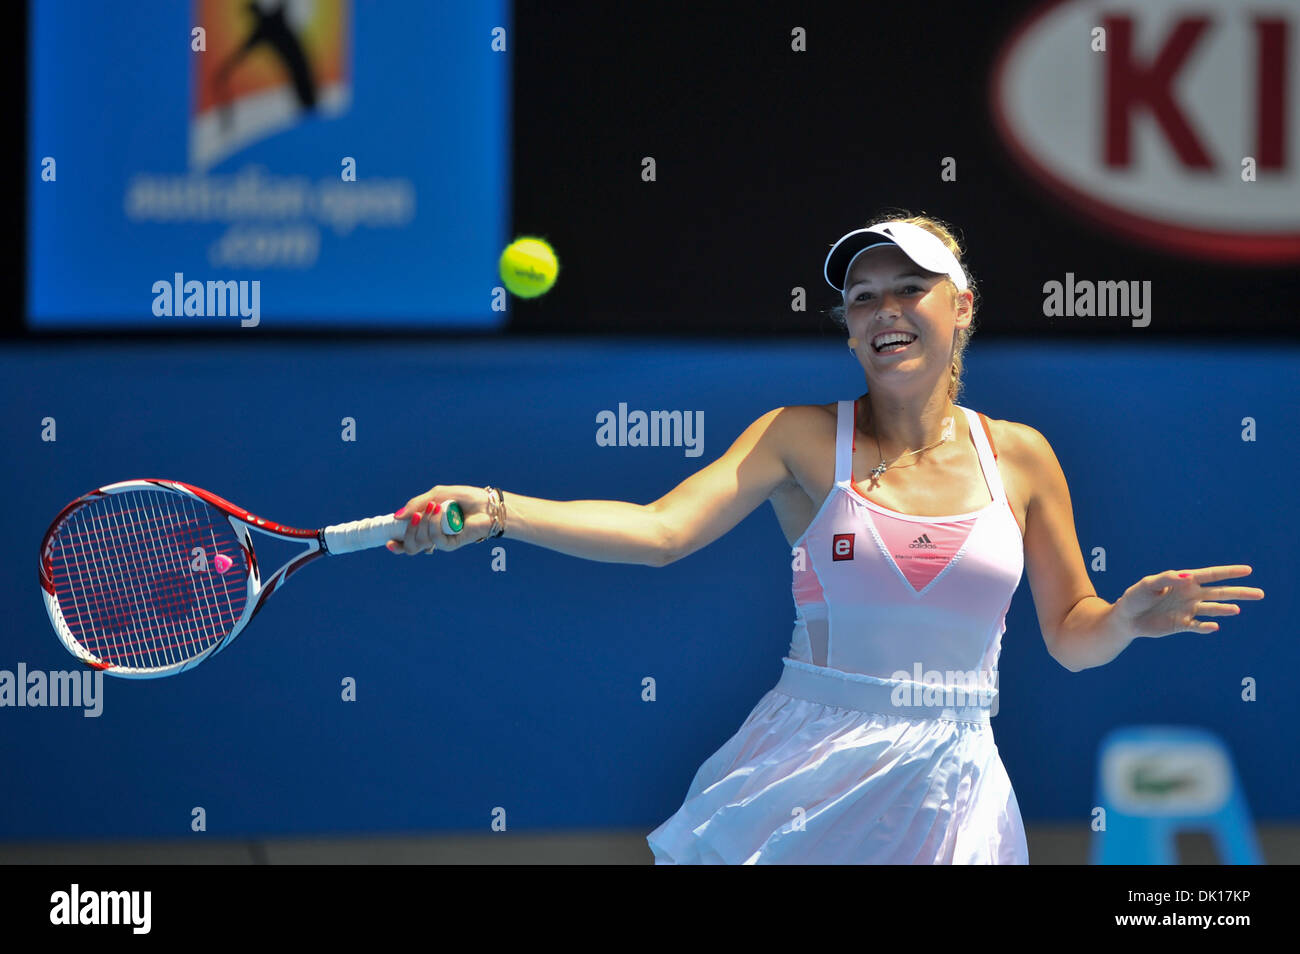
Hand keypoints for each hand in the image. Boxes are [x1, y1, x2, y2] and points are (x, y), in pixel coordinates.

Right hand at [386, 485, 492, 554]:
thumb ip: (415, 504)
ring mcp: (441, 542)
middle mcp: (431, 537)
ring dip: (421, 526)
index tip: (388, 540)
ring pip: (419, 544)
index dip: (395, 545)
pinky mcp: (452, 544)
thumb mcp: (435, 495)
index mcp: (424, 527)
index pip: (406, 542)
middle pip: (409, 546)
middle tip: (416, 515)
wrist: (486, 504)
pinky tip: (439, 512)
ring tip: (433, 508)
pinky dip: (434, 525)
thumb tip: (396, 516)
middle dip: (408, 531)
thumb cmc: (463, 498)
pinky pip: (435, 539)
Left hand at [1114, 565, 1263, 638]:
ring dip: (1225, 609)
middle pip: (1220, 593)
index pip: (1211, 575)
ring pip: (1213, 609)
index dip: (1229, 572)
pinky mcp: (1182, 625)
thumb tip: (1188, 577)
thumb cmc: (1135, 597)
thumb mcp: (1148, 584)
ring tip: (1237, 609)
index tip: (1248, 570)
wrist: (1126, 619)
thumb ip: (1167, 579)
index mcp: (1184, 581)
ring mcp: (1188, 610)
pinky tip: (1214, 627)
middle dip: (1239, 592)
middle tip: (1260, 594)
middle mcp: (1190, 595)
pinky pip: (1198, 626)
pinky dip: (1206, 627)